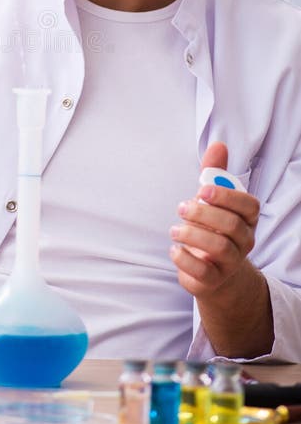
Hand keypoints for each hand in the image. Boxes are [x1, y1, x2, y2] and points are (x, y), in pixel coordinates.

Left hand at [170, 141, 260, 299]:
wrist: (212, 272)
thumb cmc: (212, 228)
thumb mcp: (212, 201)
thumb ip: (214, 174)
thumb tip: (218, 144)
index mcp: (247, 219)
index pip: (250, 206)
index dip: (227, 197)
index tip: (201, 190)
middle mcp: (244, 241)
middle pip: (231, 225)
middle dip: (203, 213)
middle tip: (181, 208)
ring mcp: (230, 262)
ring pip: (219, 247)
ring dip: (192, 234)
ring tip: (175, 229)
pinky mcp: (213, 279)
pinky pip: (202, 270)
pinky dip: (184, 257)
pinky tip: (174, 249)